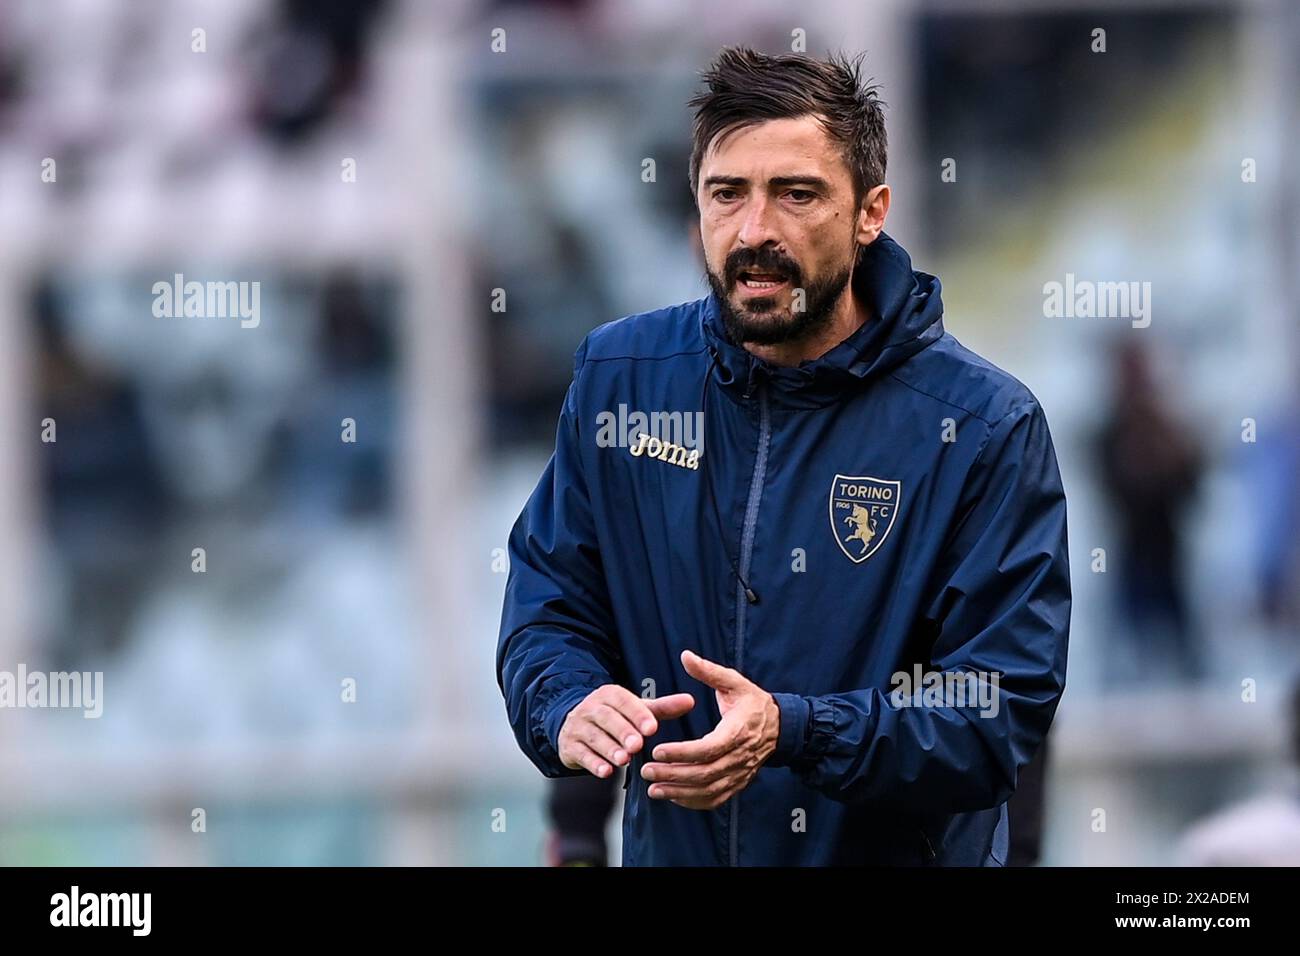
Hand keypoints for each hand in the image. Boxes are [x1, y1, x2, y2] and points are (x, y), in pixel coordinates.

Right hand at [558, 685, 694, 777]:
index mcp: (610, 695)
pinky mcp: (569, 745)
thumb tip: (690, 701)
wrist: (574, 726)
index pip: (624, 701)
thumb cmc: (614, 718)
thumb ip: (662, 708)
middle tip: (637, 745)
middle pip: (607, 718)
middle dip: (622, 732)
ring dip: (609, 749)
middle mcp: (591, 708)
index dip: (638, 714)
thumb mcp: (636, 710)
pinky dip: (593, 763)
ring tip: (624, 760)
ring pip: (594, 736)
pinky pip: (581, 753)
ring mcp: (578, 726)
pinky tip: (606, 772)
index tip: (652, 728)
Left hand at [641, 650, 779, 809]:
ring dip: (679, 792)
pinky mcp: (739, 782)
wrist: (781, 726)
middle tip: (646, 771)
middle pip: (705, 773)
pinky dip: (694, 802)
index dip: (682, 752)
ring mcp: (740, 773)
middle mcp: (740, 756)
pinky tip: (674, 797)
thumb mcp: (734, 681)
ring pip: (708, 790)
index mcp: (737, 731)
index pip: (708, 748)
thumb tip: (685, 656)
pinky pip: (716, 799)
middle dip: (673, 774)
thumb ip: (709, 671)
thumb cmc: (753, 702)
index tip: (657, 750)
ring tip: (653, 788)